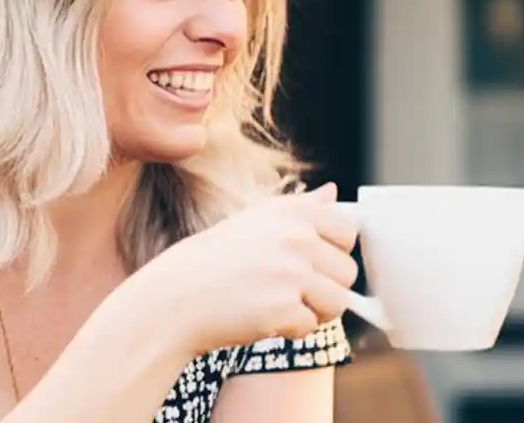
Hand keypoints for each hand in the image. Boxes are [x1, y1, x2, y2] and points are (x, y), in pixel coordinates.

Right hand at [128, 183, 358, 356]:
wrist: (175, 298)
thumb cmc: (215, 260)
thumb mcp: (257, 220)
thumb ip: (303, 208)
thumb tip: (334, 193)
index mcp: (295, 212)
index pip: (348, 232)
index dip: (334, 253)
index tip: (310, 262)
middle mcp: (297, 238)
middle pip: (348, 272)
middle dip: (326, 287)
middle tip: (291, 290)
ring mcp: (292, 273)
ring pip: (338, 301)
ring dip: (315, 312)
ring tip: (282, 305)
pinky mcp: (284, 308)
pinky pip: (311, 326)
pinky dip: (291, 330)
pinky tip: (264, 319)